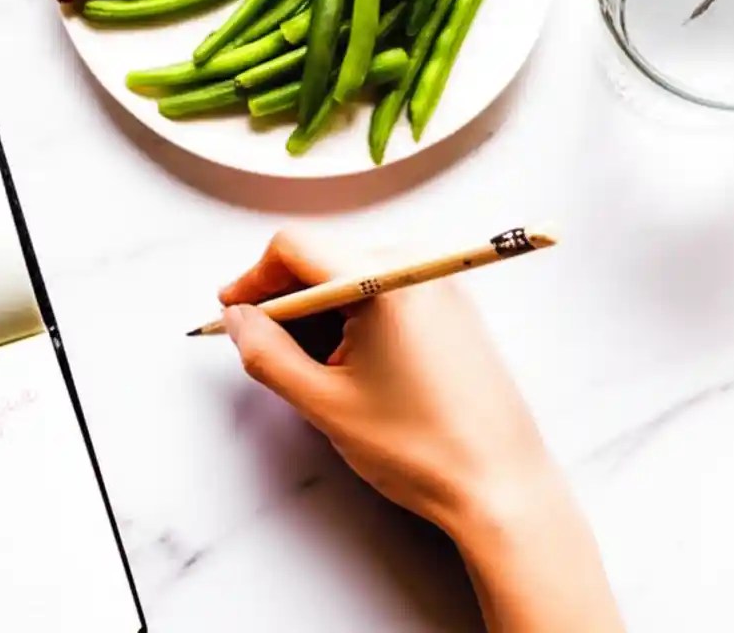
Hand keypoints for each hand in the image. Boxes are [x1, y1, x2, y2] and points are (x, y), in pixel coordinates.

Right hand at [218, 228, 552, 535]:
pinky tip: (348, 364)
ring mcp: (440, 284)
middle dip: (285, 300)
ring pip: (351, 275)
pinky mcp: (452, 306)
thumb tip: (238, 321)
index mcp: (385, 280)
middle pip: (323, 257)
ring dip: (319, 312)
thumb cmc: (422, 448)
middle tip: (264, 347)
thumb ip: (266, 354)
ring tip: (312, 367)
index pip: (294, 247)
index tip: (232, 312)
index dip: (253, 279)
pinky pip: (383, 290)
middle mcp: (417, 267)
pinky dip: (352, 317)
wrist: (501, 487)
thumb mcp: (323, 402)